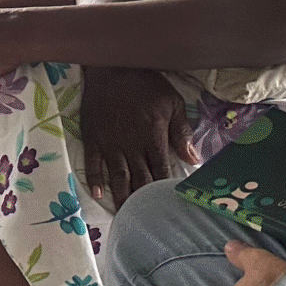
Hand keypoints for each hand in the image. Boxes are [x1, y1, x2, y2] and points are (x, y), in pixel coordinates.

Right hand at [80, 67, 192, 208]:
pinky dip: (95, 180)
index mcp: (153, 137)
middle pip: (139, 178)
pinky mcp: (92, 138)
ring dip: (121, 197)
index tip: (169, 205)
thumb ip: (181, 132)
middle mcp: (131, 145)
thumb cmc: (145, 83)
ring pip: (117, 176)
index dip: (165, 188)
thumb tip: (193, 159)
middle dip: (143, 200)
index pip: (161, 170)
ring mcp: (109, 143)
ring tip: (124, 215)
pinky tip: (98, 194)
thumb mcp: (172, 102)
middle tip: (147, 219)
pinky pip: (93, 163)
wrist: (111, 66)